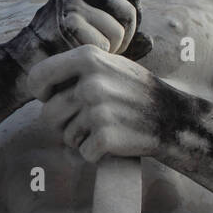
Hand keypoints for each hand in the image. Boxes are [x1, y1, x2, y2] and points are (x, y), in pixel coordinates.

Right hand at [26, 0, 151, 61]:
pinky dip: (95, 60)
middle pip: (128, 12)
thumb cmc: (57, 53)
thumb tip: (152, 40)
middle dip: (124, 39)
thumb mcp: (90, 37)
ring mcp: (71, 3)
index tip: (120, 40)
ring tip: (89, 58)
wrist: (18, 65)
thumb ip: (121, 37)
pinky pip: (102, 46)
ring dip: (109, 53)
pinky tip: (78, 61)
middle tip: (107, 53)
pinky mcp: (66, 23)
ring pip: (117, 32)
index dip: (133, 23)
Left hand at [28, 45, 168, 161]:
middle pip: (48, 114)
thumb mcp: (109, 65)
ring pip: (65, 136)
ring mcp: (98, 110)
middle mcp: (90, 82)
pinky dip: (95, 153)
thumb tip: (37, 83)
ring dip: (80, 139)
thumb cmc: (136, 92)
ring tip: (105, 129)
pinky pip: (83, 153)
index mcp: (88, 58)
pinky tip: (114, 143)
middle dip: (63, 124)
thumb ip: (76, 68)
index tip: (53, 99)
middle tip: (86, 123)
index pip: (38, 78)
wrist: (174, 119)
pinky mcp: (105, 136)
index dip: (42, 93)